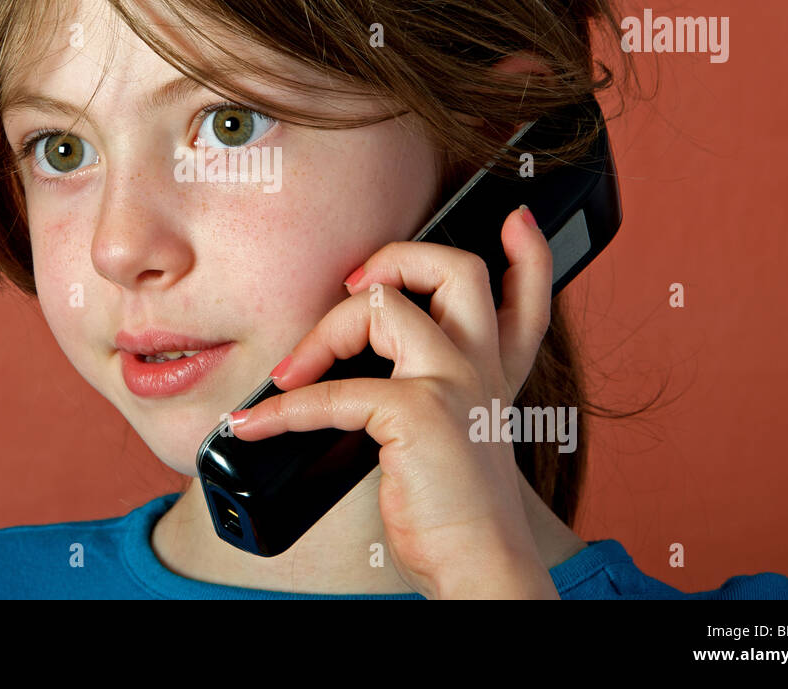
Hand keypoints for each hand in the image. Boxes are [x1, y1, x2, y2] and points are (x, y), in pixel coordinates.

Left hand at [226, 205, 558, 598]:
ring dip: (322, 334)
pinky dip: (285, 410)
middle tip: (355, 286)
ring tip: (290, 373)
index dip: (527, 251)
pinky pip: (335, 391)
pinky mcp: (421, 413)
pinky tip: (259, 426)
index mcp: (495, 371)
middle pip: (457, 269)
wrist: (476, 566)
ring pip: (384, 306)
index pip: (527, 294)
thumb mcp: (452, 438)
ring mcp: (455, 384)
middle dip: (397, 257)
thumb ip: (426, 391)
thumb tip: (351, 365)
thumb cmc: (452, 508)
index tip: (514, 220)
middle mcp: (483, 368)